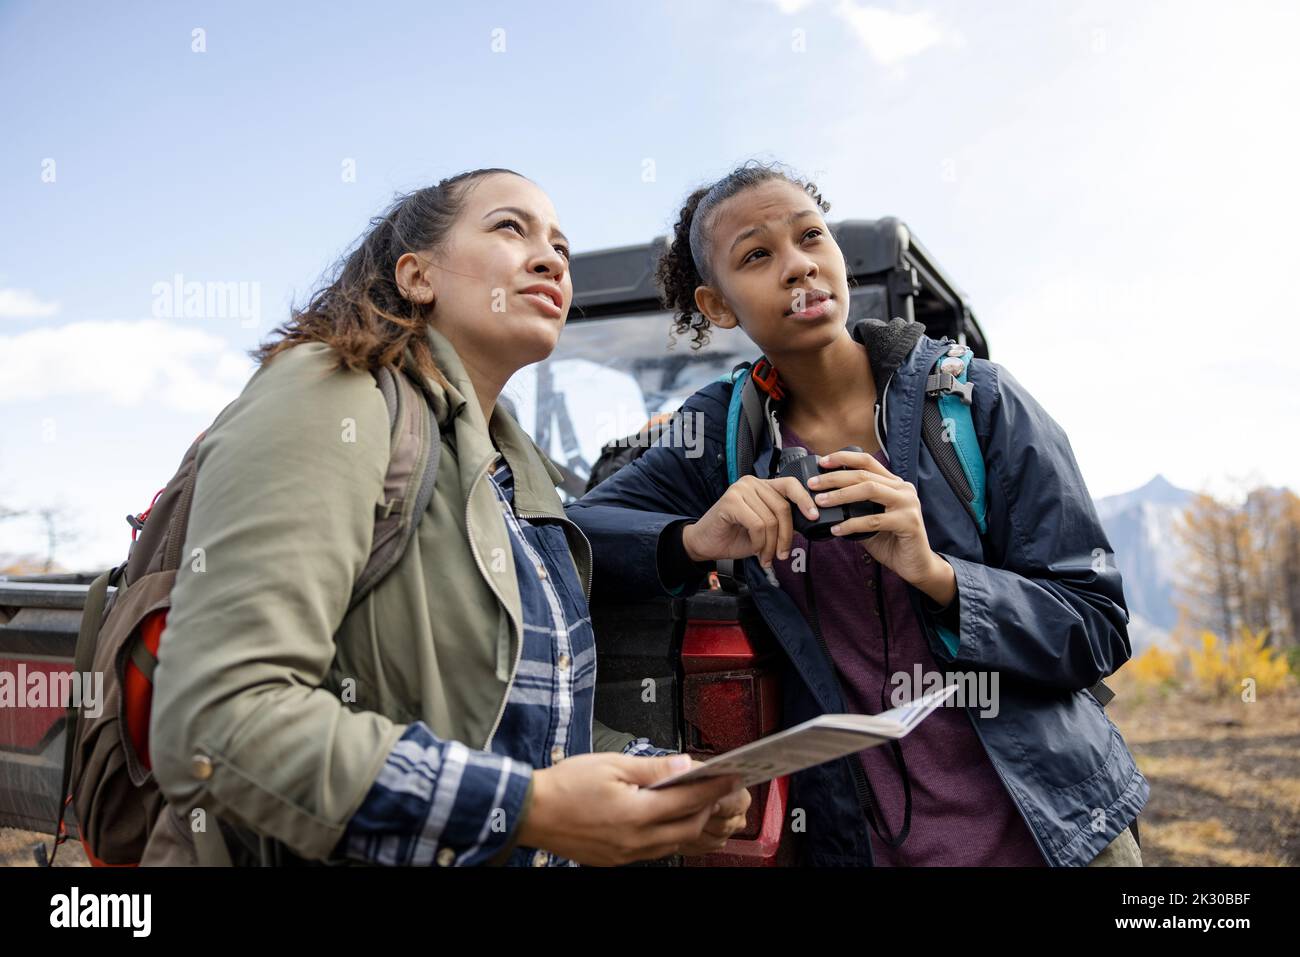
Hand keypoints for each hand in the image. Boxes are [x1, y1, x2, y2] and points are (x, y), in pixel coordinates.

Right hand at [516, 752, 743, 865]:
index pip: (687, 801)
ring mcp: (627, 854)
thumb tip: (685, 765)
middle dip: (708, 807)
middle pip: (688, 827)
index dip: (713, 788)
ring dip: (691, 823)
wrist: (531, 813)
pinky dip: (670, 834)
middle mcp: (635, 840)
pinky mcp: (619, 860)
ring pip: (674, 842)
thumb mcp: (611, 765)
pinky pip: (656, 849)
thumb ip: (652, 768)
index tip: (731, 777)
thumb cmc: (565, 785)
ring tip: (699, 802)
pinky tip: (670, 819)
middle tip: (719, 789)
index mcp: (634, 813)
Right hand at [681, 475, 819, 568]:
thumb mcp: (766, 528)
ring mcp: (740, 490)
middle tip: (781, 555)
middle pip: (783, 507)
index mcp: (762, 485)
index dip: (805, 499)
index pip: (791, 484)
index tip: (814, 516)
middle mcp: (752, 482)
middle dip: (785, 536)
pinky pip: (757, 525)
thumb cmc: (735, 536)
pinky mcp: (730, 501)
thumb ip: (782, 520)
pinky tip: (754, 550)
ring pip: (770, 520)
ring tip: (765, 557)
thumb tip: (807, 521)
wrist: (705, 544)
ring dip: (770, 545)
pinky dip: (759, 543)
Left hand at [808, 450, 955, 603]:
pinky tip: (836, 529)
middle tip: (813, 484)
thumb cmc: (891, 541)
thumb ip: (854, 508)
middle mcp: (903, 489)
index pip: (867, 461)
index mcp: (894, 484)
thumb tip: (823, 500)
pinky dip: (851, 524)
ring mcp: (908, 504)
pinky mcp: (908, 522)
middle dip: (834, 478)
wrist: (916, 565)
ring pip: (869, 490)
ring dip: (841, 495)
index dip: (844, 458)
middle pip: (864, 475)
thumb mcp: (870, 519)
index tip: (822, 461)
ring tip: (820, 502)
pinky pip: (874, 520)